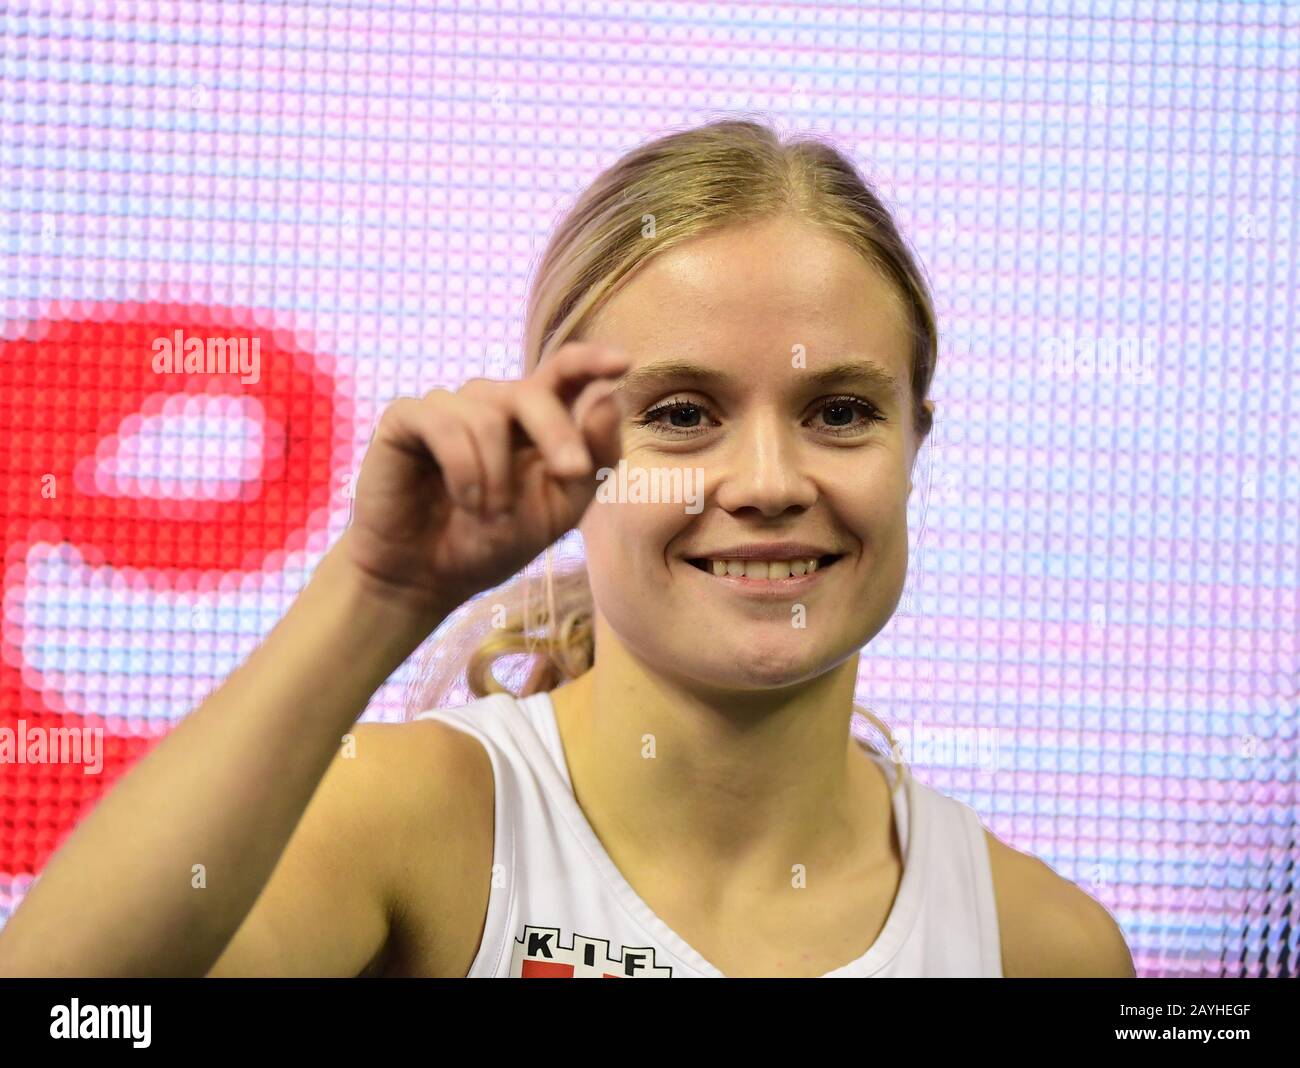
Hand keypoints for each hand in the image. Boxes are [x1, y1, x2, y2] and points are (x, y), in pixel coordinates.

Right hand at [342, 342, 629, 621]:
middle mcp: (492, 403)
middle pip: (533, 393)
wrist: (427, 578)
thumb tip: (608, 397)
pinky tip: (463, 500)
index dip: (591, 360)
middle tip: (572, 473)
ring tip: (489, 514)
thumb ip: (595, 460)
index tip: (623, 363)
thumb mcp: (561, 510)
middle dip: (557, 433)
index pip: (564, 371)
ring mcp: (447, 407)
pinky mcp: (405, 418)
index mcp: (534, 420)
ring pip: (488, 416)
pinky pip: (443, 425)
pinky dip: (463, 469)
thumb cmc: (494, 541)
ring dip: (498, 476)